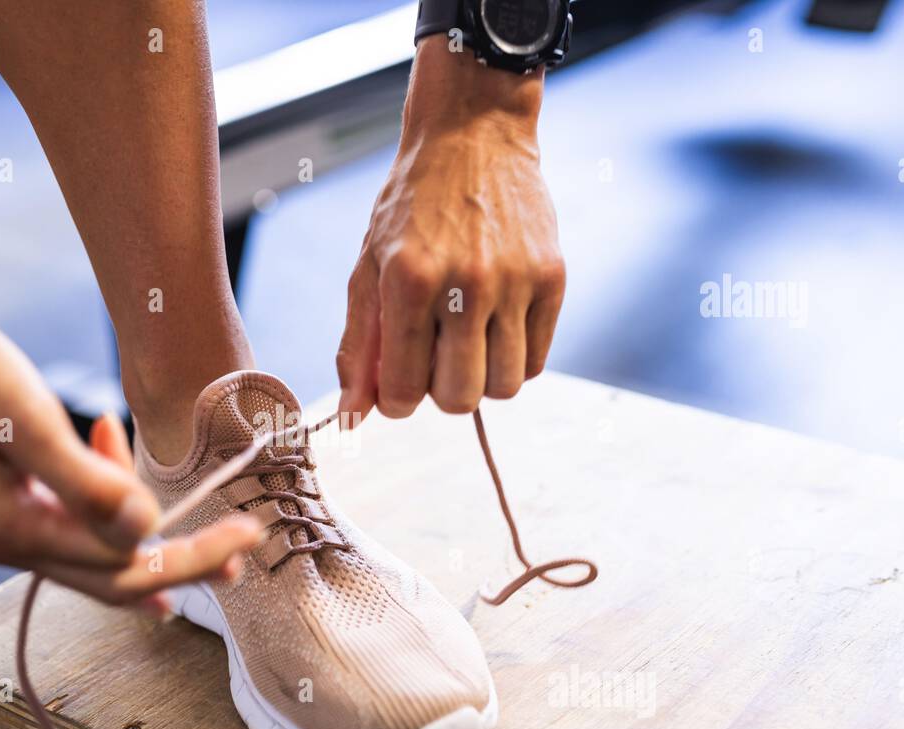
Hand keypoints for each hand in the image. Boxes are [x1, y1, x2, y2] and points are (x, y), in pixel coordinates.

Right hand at [0, 308, 260, 609]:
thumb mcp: (24, 420)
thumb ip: (85, 483)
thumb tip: (147, 532)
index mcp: (14, 532)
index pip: (126, 570)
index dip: (193, 557)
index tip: (247, 537)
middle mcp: (8, 542)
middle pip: (116, 578)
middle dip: (184, 563)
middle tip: (242, 549)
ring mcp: (2, 524)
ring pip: (94, 552)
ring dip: (148, 533)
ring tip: (198, 514)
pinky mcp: (1, 499)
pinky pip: (68, 520)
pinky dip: (105, 497)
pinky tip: (113, 446)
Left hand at [337, 41, 564, 420]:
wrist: (473, 134)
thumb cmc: (412, 205)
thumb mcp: (370, 266)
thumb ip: (359, 346)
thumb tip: (351, 419)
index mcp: (409, 281)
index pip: (405, 390)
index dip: (397, 402)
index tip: (399, 386)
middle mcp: (466, 283)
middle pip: (460, 398)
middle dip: (440, 392)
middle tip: (435, 357)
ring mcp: (516, 281)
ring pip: (505, 387)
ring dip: (482, 379)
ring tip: (468, 342)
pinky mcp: (553, 277)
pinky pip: (537, 359)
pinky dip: (515, 358)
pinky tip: (496, 326)